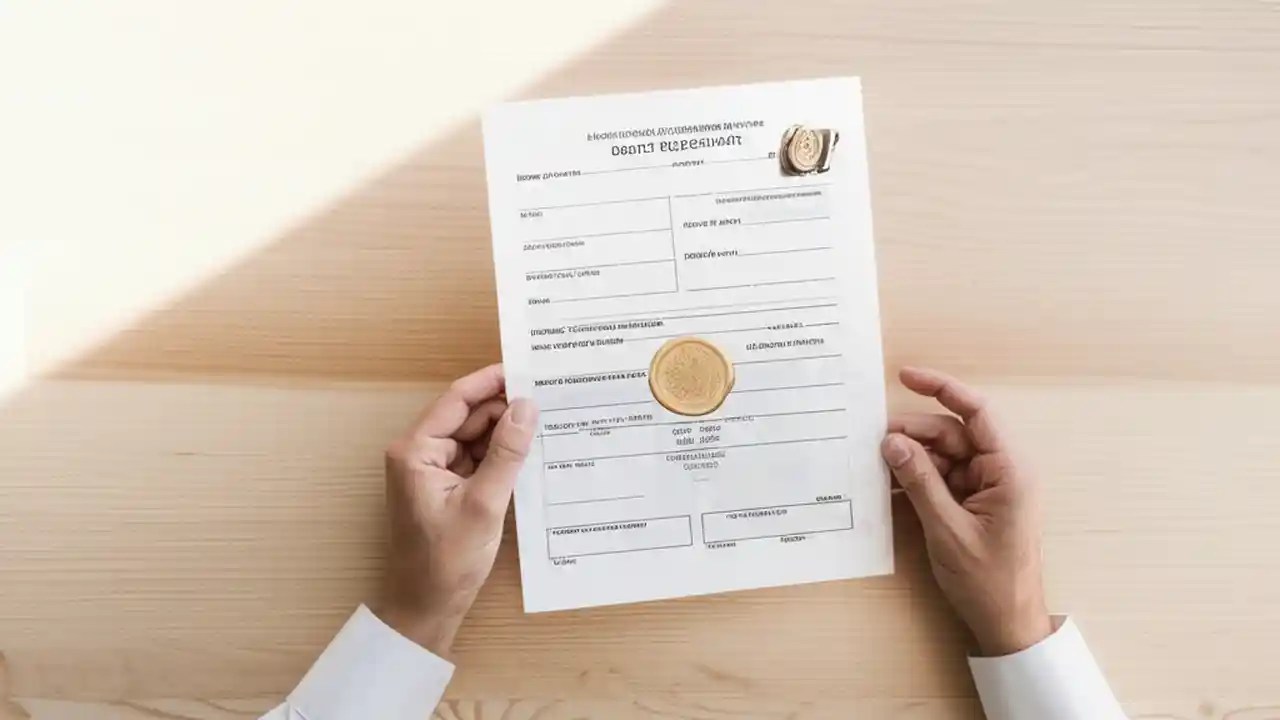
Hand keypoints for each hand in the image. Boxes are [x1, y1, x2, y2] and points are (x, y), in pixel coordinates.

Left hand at [374, 364, 536, 655]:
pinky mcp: (445, 488)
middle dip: (505, 408)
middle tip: (549, 398)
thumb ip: (506, 453)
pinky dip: (499, 456)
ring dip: (505, 433)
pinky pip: (475, 460)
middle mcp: (419, 454)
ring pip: (474, 438)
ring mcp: (431, 471)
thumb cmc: (445, 562)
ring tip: (546, 423)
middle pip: (467, 417)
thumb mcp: (483, 504)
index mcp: (415, 450)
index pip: (457, 400)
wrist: (424, 608)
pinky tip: (529, 453)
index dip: (492, 382)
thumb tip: (527, 407)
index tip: (527, 369)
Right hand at [882, 367, 1051, 656]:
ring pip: (943, 454)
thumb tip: (893, 443)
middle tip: (874, 444)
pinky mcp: (974, 502)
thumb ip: (920, 482)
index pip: (977, 412)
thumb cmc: (989, 581)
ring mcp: (988, 486)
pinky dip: (917, 478)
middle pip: (952, 432)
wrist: (1009, 623)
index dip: (941, 388)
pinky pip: (942, 477)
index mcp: (1009, 470)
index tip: (905, 376)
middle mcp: (1001, 470)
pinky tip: (890, 484)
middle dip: (914, 434)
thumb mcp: (948, 530)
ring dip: (912, 458)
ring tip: (877, 467)